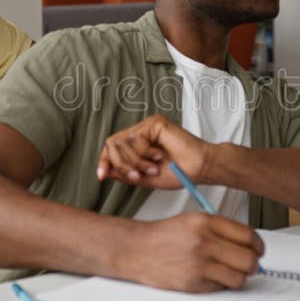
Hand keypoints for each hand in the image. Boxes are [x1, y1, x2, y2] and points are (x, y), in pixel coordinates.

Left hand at [97, 114, 211, 187]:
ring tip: (153, 168)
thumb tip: (105, 170)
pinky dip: (144, 153)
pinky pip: (136, 138)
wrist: (198, 169)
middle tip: (137, 176)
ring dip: (136, 161)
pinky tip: (159, 156)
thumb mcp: (145, 177)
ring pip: (122, 143)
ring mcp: (148, 126)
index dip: (104, 161)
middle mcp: (141, 133)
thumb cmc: (179, 173)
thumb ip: (125, 173)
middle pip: (113, 145)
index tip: (101, 176)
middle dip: (122, 165)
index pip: (113, 149)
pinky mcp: (155, 122)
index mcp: (139, 145)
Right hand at [120, 213, 263, 291]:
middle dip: (253, 264)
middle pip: (248, 259)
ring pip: (239, 277)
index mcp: (206, 222)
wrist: (137, 249)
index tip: (259, 250)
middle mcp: (204, 241)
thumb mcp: (194, 220)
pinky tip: (212, 277)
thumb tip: (250, 244)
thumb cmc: (165, 236)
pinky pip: (221, 288)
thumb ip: (221, 230)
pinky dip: (221, 285)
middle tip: (249, 265)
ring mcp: (199, 263)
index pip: (248, 235)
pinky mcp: (193, 282)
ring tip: (230, 273)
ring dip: (239, 277)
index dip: (259, 245)